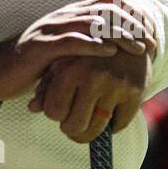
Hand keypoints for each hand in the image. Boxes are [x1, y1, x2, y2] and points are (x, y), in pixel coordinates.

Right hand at [0, 0, 154, 101]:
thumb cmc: (37, 63)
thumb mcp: (66, 49)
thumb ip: (87, 42)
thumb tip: (120, 46)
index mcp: (71, 13)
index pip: (108, 1)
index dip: (132, 13)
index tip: (150, 32)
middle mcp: (63, 15)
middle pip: (105, 11)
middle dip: (132, 26)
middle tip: (150, 43)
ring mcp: (51, 29)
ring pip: (92, 24)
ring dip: (119, 36)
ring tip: (137, 48)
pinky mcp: (41, 46)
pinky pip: (70, 42)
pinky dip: (92, 46)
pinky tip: (108, 53)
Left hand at [27, 49, 151, 142]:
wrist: (127, 35)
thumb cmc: (88, 53)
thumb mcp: (63, 62)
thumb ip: (46, 85)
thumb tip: (32, 108)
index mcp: (70, 69)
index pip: (54, 111)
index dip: (55, 117)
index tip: (60, 115)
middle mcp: (93, 77)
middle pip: (75, 125)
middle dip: (72, 129)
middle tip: (73, 125)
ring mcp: (116, 85)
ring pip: (97, 129)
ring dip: (90, 134)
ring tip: (87, 127)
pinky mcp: (135, 92)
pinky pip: (119, 125)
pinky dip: (112, 127)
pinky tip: (108, 118)